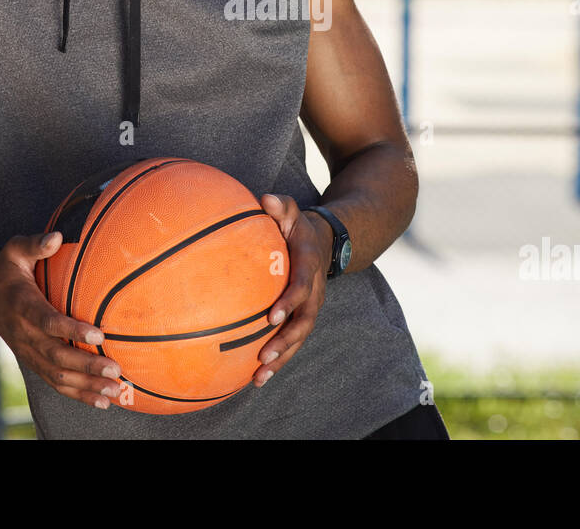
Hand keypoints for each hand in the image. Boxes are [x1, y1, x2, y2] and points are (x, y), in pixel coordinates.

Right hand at [0, 231, 124, 408]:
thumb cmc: (5, 271)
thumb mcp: (15, 251)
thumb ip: (35, 244)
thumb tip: (57, 236)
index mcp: (23, 306)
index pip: (48, 321)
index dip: (72, 330)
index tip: (98, 334)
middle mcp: (25, 334)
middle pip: (57, 356)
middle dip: (86, 365)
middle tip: (115, 368)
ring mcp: (29, 352)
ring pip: (58, 376)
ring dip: (87, 387)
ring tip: (115, 391)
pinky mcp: (34, 362)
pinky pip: (56, 383)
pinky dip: (79, 395)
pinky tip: (103, 401)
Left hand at [252, 194, 333, 386]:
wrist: (323, 243)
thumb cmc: (298, 227)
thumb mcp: (292, 212)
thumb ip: (281, 206)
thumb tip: (265, 199)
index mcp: (308, 267)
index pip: (302, 287)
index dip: (289, 302)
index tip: (271, 316)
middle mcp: (313, 292)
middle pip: (303, 322)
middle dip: (285, 342)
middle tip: (263, 358)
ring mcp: (310, 308)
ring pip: (298, 338)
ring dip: (281, 359)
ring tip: (259, 379)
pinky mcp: (302, 317)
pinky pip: (292, 340)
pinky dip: (278, 359)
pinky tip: (256, 377)